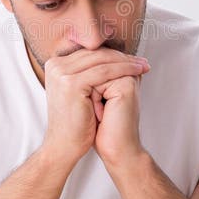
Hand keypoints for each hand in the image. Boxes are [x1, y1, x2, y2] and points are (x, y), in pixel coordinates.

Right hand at [42, 49, 149, 167]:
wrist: (65, 146)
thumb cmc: (76, 123)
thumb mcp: (82, 92)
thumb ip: (91, 74)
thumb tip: (116, 59)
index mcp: (56, 65)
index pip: (90, 53)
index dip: (113, 54)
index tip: (134, 60)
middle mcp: (55, 65)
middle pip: (95, 54)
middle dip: (122, 56)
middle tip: (142, 61)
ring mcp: (61, 73)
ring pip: (102, 60)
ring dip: (126, 62)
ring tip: (143, 66)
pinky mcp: (71, 83)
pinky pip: (104, 71)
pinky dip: (124, 69)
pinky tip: (137, 72)